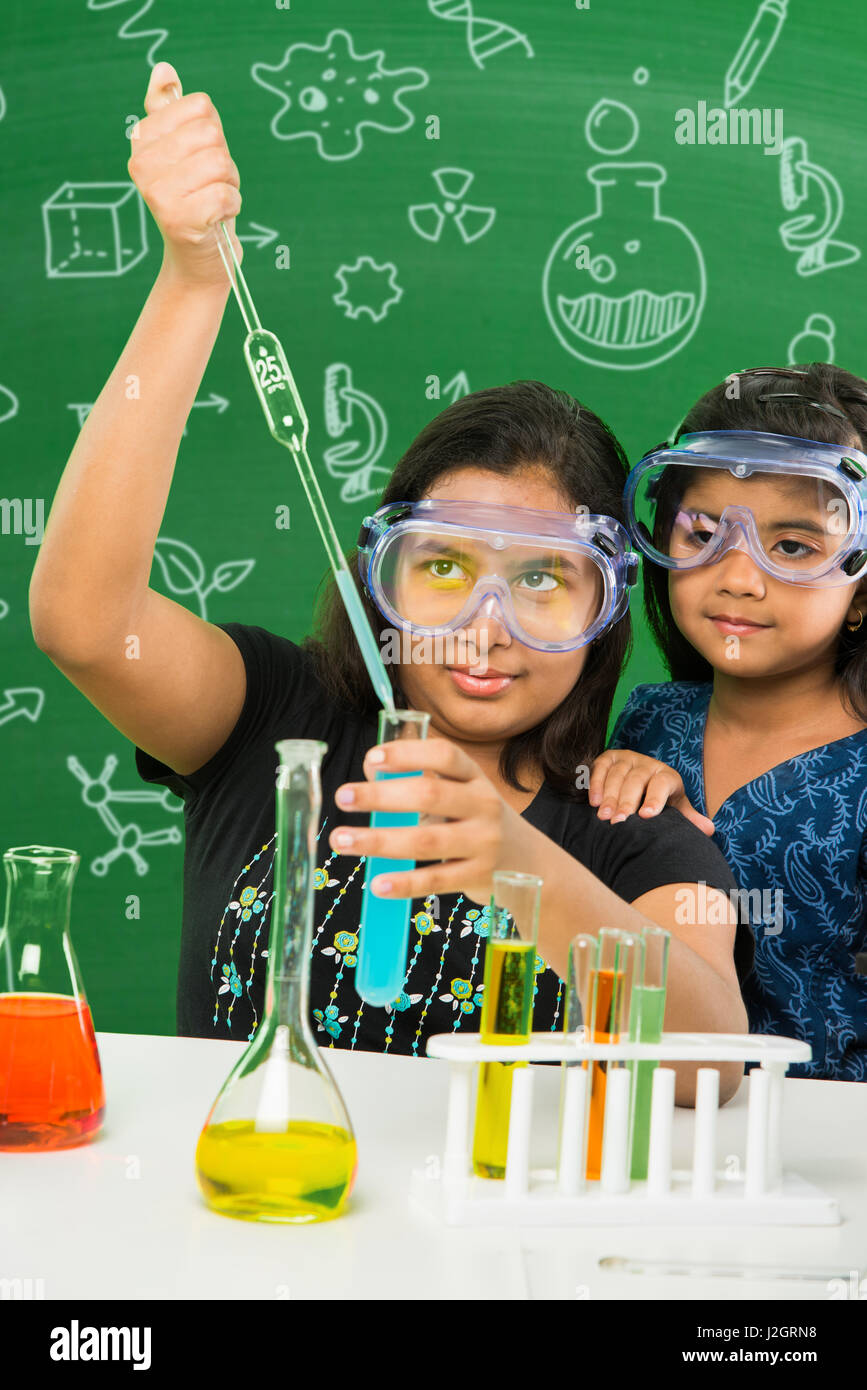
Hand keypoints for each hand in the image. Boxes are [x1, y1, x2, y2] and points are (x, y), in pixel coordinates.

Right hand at [128, 61, 242, 288]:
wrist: (198, 256)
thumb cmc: (197, 196)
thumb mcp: (188, 148)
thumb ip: (173, 109)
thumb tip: (164, 69)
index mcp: (142, 139)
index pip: (200, 107)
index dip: (214, 132)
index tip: (200, 158)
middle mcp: (141, 164)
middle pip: (211, 134)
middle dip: (224, 160)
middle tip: (210, 184)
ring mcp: (157, 192)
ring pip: (219, 163)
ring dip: (229, 184)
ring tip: (213, 200)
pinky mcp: (178, 219)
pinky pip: (225, 194)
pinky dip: (232, 206)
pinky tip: (216, 218)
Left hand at [329, 737, 524, 905]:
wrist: (529, 862)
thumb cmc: (477, 821)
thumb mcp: (461, 793)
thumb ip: (421, 782)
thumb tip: (369, 775)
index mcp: (475, 777)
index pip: (444, 755)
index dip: (407, 753)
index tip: (371, 759)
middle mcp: (484, 805)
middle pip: (429, 796)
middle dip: (381, 796)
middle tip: (342, 796)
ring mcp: (484, 842)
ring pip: (426, 841)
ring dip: (379, 841)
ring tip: (341, 840)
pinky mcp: (478, 876)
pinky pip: (436, 880)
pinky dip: (404, 883)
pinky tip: (377, 885)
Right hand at [588, 749, 715, 835]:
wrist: (641, 780)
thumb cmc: (659, 800)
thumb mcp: (674, 807)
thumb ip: (688, 818)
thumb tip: (710, 829)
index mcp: (667, 776)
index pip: (662, 784)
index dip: (655, 799)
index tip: (646, 816)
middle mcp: (647, 764)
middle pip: (636, 781)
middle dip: (626, 802)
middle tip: (618, 822)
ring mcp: (627, 759)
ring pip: (617, 775)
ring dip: (609, 796)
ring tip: (603, 817)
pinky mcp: (608, 757)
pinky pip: (600, 768)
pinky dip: (595, 783)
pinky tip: (593, 801)